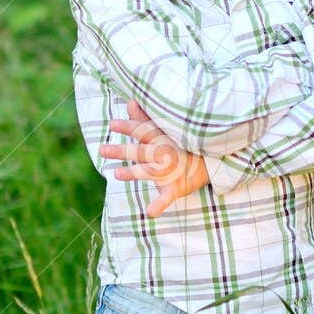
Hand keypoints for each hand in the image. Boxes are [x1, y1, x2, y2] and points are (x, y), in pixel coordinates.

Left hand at [100, 99, 209, 217]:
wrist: (212, 162)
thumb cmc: (181, 144)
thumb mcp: (164, 130)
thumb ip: (144, 119)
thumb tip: (130, 102)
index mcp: (160, 139)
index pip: (142, 131)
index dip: (128, 127)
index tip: (111, 124)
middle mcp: (164, 153)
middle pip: (141, 151)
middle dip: (122, 151)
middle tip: (102, 150)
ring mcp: (170, 171)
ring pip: (150, 172)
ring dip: (135, 173)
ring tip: (117, 174)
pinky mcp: (175, 187)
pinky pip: (167, 197)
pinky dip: (160, 205)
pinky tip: (150, 212)